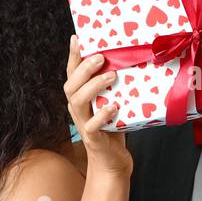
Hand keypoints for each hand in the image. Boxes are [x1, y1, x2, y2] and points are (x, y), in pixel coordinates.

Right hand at [64, 36, 132, 177]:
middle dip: (84, 69)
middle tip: (102, 57)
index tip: (77, 38)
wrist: (113, 162)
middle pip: (71, 85)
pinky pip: (92, 125)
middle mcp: (77, 109)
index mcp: (80, 98)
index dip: (73, 56)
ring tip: (112, 76)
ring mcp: (83, 124)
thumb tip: (130, 62)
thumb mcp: (114, 103)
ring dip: (94, 86)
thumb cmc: (114, 129)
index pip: (72, 73)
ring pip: (78, 102)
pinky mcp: (92, 138)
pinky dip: (101, 115)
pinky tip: (113, 107)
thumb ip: (114, 87)